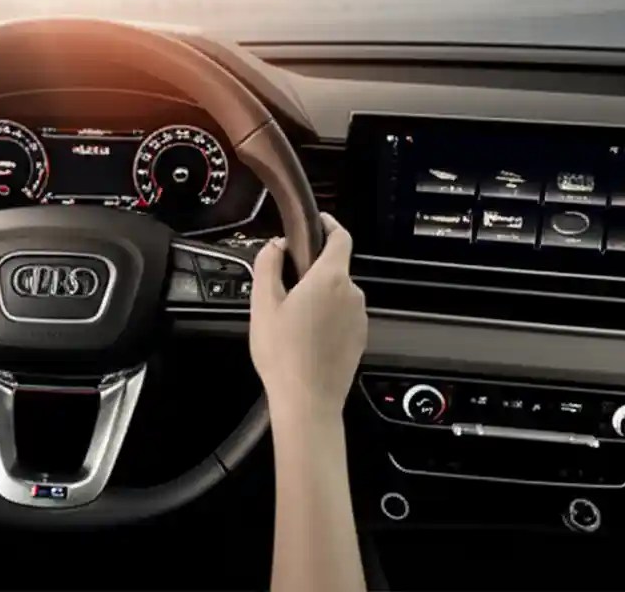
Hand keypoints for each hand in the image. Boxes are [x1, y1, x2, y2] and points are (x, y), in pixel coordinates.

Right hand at [250, 213, 367, 414]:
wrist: (307, 401)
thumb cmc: (282, 352)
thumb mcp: (263, 305)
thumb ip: (268, 266)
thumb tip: (276, 246)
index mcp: (330, 278)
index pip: (340, 237)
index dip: (328, 225)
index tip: (315, 223)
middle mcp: (352, 293)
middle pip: (335, 268)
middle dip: (312, 270)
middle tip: (284, 287)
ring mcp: (360, 317)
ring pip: (338, 294)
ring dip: (319, 296)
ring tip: (292, 319)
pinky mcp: (361, 337)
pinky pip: (343, 315)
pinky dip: (328, 317)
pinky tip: (307, 337)